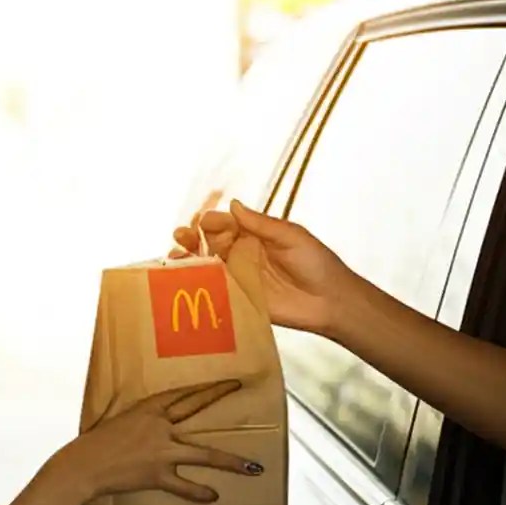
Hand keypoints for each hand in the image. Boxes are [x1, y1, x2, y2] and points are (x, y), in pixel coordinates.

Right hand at [55, 379, 261, 503]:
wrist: (83, 465)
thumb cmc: (93, 443)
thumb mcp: (116, 422)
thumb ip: (136, 422)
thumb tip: (144, 424)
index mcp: (147, 410)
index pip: (179, 394)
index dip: (201, 386)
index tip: (219, 379)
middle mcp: (159, 426)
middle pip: (193, 407)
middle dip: (216, 395)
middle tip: (236, 386)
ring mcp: (161, 451)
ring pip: (203, 454)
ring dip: (230, 461)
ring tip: (253, 467)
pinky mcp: (157, 474)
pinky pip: (184, 485)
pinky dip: (199, 491)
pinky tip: (214, 495)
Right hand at [173, 200, 361, 336]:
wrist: (330, 301)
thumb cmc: (316, 262)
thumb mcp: (291, 236)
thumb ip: (261, 224)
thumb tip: (232, 203)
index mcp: (254, 234)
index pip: (224, 223)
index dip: (211, 221)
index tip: (203, 223)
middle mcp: (242, 254)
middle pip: (209, 243)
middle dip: (192, 237)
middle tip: (182, 236)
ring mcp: (239, 277)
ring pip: (207, 265)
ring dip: (188, 259)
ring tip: (175, 256)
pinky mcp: (239, 299)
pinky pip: (214, 291)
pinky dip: (197, 285)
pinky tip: (183, 281)